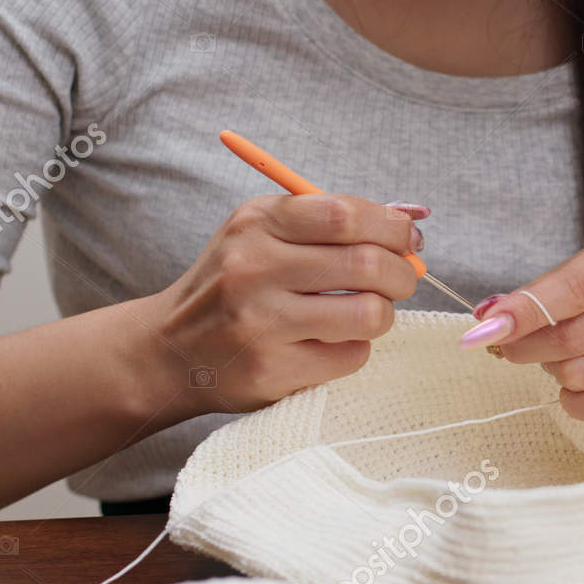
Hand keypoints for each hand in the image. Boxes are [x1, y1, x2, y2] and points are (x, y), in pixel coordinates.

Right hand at [146, 195, 425, 414]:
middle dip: (402, 274)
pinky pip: (351, 356)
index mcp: (257, 223)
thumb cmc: (233, 285)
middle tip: (402, 281)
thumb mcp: (263, 234)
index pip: (345, 215)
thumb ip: (332, 222)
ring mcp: (261, 322)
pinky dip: (355, 348)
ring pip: (369, 314)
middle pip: (367, 263)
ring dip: (384, 314)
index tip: (409, 240)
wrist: (168, 351)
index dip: (392, 227)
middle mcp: (254, 268)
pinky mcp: (273, 369)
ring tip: (368, 312)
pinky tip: (331, 342)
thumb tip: (414, 220)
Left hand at [460, 225, 583, 425]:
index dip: (529, 310)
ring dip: (555, 371)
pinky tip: (575, 387)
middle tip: (513, 347)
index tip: (489, 328)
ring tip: (559, 359)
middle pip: (577, 335)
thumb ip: (535, 295)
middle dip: (530, 347)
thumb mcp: (574, 272)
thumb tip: (491, 323)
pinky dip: (574, 401)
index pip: (578, 286)